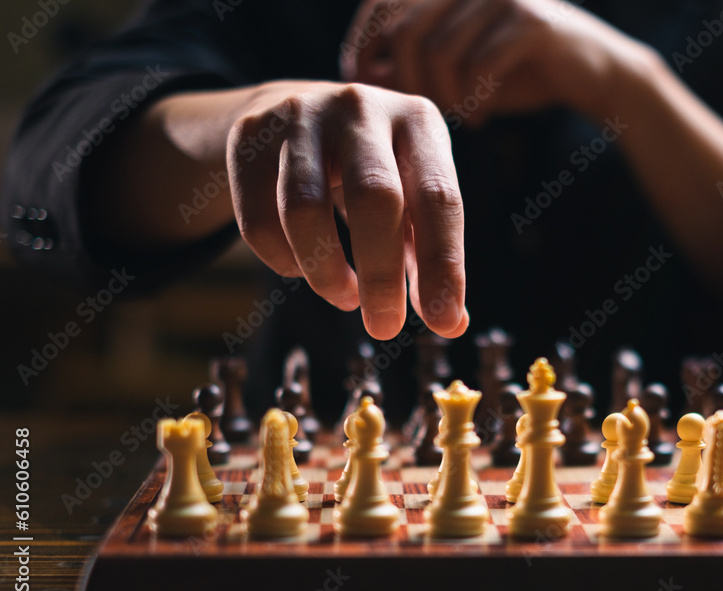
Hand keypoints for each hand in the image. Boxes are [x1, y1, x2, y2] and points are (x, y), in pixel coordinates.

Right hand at [225, 80, 468, 339]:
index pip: (438, 198)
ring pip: (304, 210)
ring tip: (344, 297)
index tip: (443, 320)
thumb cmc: (372, 169)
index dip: (443, 264)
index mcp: (418, 122)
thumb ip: (427, 253)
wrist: (296, 111)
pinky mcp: (249, 135)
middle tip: (384, 328)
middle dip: (381, 274)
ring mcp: (301, 114)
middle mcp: (361, 107)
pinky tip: (302, 267)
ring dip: (326, 273)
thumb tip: (451, 322)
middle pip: (373, 197)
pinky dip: (283, 261)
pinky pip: (259, 218)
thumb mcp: (411, 194)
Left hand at [340, 0, 649, 122]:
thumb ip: (414, 61)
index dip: (363, 42)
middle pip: (406, 31)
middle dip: (403, 83)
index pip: (384, 1)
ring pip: (441, 52)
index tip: (360, 83)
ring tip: (458, 115)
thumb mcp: (458, 65)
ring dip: (442, 97)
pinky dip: (475, 100)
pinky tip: (481, 118)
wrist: (592, 75)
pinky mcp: (532, 21)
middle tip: (418, 114)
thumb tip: (363, 71)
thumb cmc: (517, 72)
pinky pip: (481, 66)